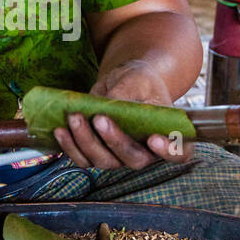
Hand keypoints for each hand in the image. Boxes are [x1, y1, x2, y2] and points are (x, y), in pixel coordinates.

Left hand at [53, 60, 193, 170]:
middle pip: (133, 159)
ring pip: (104, 161)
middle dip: (114, 141)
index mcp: (169, 135)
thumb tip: (110, 104)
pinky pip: (83, 159)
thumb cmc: (139, 82)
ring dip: (86, 142)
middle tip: (100, 118)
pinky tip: (61, 129)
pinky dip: (70, 146)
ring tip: (74, 117)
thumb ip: (128, 91)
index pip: (179, 153)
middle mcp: (146, 152)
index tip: (154, 139)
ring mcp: (120, 157)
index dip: (169, 151)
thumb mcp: (138, 78)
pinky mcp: (97, 154)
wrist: (124, 84)